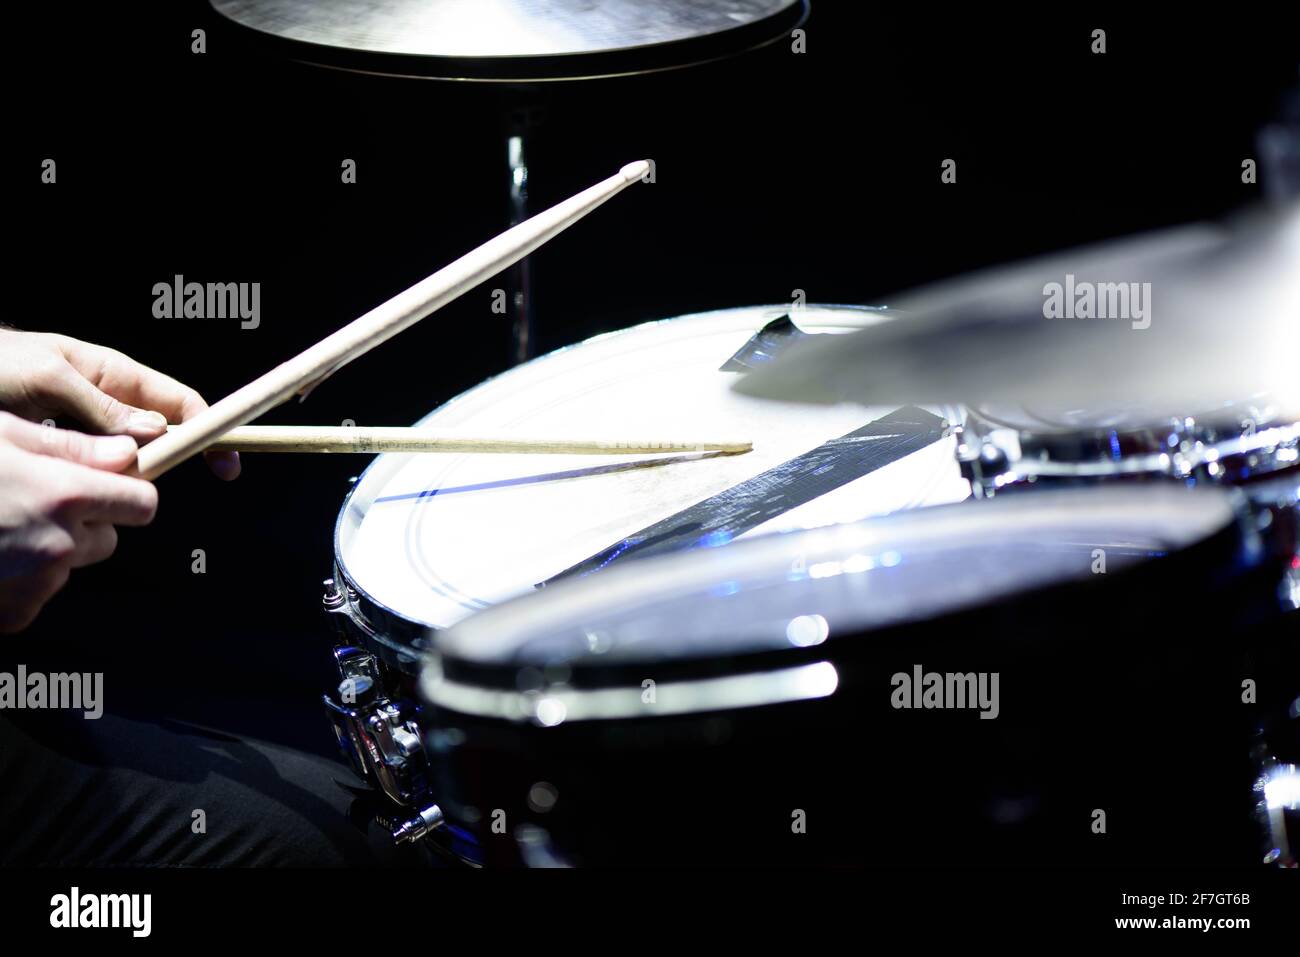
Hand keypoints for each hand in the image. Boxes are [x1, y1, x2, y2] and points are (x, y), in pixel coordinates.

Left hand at [0, 329, 239, 479]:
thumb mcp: (48, 379)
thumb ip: (100, 405)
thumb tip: (155, 432)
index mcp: (115, 374)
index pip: (182, 403)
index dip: (211, 432)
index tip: (226, 465)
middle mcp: (109, 402)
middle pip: (159, 440)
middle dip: (157, 465)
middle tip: (132, 485)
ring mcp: (87, 427)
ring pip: (124, 461)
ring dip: (116, 477)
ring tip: (84, 479)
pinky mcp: (64, 448)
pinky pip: (92, 470)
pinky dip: (90, 482)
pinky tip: (70, 485)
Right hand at [0, 413, 157, 632]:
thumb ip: (71, 448)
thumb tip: (126, 452)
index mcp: (63, 495)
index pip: (142, 504)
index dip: (127, 494)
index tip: (109, 486)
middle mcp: (58, 544)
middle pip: (107, 539)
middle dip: (85, 523)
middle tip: (35, 501)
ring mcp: (35, 582)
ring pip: (70, 566)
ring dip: (50, 551)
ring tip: (0, 525)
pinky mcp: (12, 610)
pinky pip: (37, 596)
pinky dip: (21, 583)